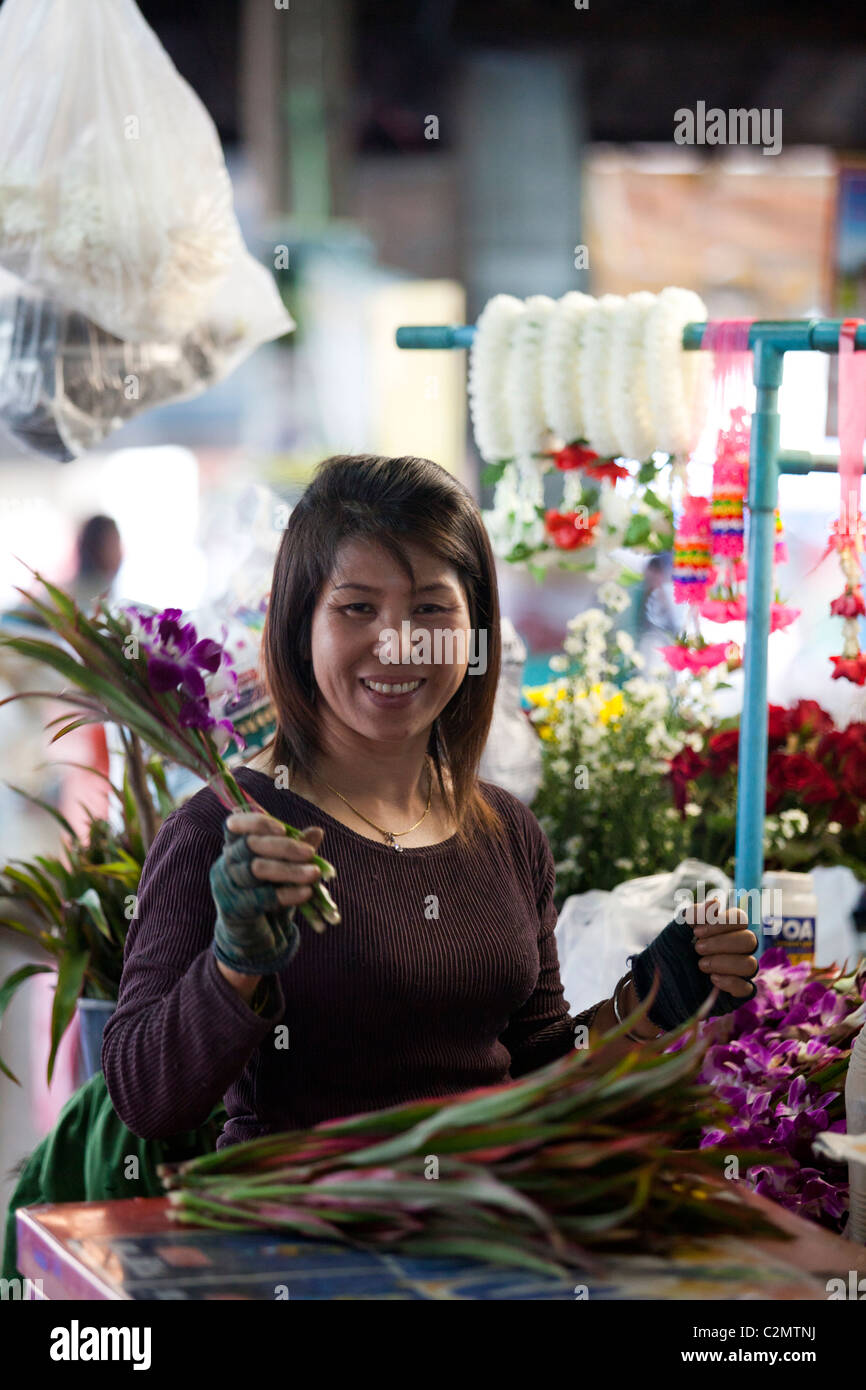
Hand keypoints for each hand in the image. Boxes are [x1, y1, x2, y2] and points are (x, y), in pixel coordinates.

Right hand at [210, 813, 324, 975]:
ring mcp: (226, 885)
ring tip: (314, 873)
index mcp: (235, 846)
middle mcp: (226, 862)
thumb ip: (296, 851)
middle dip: (284, 847)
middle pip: (250, 845)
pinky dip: (287, 894)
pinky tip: (306, 893)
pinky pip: (262, 897)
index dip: (257, 823)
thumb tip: (317, 832)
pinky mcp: (234, 908)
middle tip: (311, 853)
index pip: (236, 825)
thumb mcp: (283, 871)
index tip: (283, 828)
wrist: (252, 936)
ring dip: (289, 870)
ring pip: (256, 869)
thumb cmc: (267, 894)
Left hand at [629, 892, 758, 1031]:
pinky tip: (712, 980)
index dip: (723, 923)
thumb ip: (693, 915)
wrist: (654, 984)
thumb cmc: (667, 954)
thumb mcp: (675, 931)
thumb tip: (716, 902)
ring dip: (725, 962)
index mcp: (723, 931)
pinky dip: (731, 982)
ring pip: (751, 964)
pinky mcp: (734, 995)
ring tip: (701, 966)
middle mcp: (734, 951)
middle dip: (722, 943)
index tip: (696, 931)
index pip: (740, 919)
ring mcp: (736, 973)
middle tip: (697, 948)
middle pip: (750, 940)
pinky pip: (748, 989)